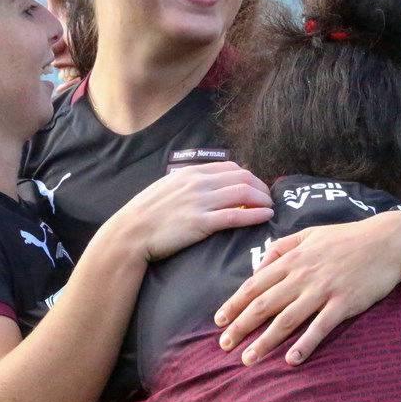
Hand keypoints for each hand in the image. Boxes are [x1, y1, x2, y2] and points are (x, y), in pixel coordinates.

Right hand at [114, 162, 272, 261]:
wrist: (130, 233)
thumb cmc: (147, 213)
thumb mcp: (167, 187)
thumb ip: (188, 183)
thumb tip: (208, 185)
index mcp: (191, 172)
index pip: (231, 168)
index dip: (250, 177)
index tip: (256, 188)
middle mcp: (198, 183)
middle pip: (243, 178)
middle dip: (261, 187)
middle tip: (269, 198)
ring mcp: (200, 202)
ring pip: (243, 194)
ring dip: (263, 200)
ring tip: (270, 208)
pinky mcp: (200, 223)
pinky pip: (235, 216)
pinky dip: (255, 214)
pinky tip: (266, 216)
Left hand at [214, 214, 400, 365]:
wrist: (387, 241)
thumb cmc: (347, 238)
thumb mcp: (309, 234)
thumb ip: (281, 248)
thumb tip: (259, 267)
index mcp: (292, 259)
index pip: (254, 285)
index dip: (234, 304)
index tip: (218, 321)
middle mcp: (303, 275)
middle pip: (264, 305)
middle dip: (240, 327)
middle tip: (224, 346)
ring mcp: (323, 290)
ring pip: (286, 320)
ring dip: (265, 342)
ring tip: (248, 360)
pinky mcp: (344, 303)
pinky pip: (320, 327)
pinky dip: (304, 344)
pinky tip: (291, 360)